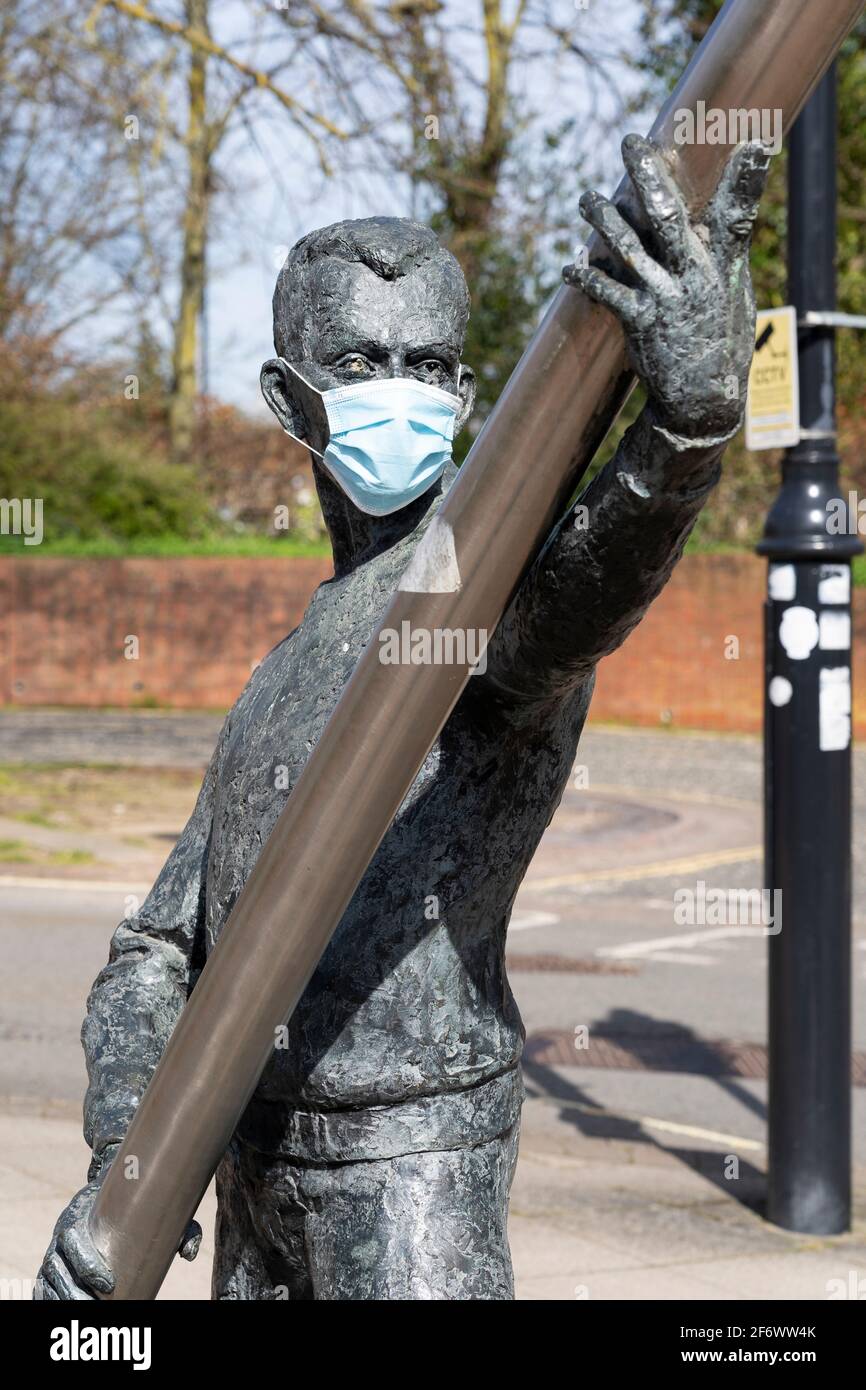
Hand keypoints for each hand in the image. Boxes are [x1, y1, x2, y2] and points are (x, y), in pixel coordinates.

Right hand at [34, 1153, 201, 1299]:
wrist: (109, 1190)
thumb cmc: (134, 1204)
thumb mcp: (155, 1208)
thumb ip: (177, 1227)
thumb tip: (188, 1253)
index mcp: (80, 1213)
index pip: (73, 1240)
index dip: (87, 1264)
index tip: (109, 1284)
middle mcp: (62, 1231)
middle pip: (58, 1266)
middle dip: (74, 1291)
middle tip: (97, 1306)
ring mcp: (55, 1248)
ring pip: (49, 1278)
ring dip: (62, 1298)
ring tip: (85, 1314)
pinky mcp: (54, 1262)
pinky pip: (44, 1283)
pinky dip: (49, 1297)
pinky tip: (61, 1307)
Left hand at [564, 133, 770, 438]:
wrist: (704, 401)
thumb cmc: (719, 344)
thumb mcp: (732, 295)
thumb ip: (719, 253)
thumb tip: (702, 218)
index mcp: (723, 267)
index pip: (737, 215)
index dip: (746, 180)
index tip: (754, 144)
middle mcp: (695, 277)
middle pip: (670, 216)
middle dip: (649, 175)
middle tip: (631, 141)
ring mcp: (665, 298)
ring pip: (629, 247)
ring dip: (604, 218)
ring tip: (586, 197)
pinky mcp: (641, 322)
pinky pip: (607, 292)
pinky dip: (586, 278)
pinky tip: (569, 266)